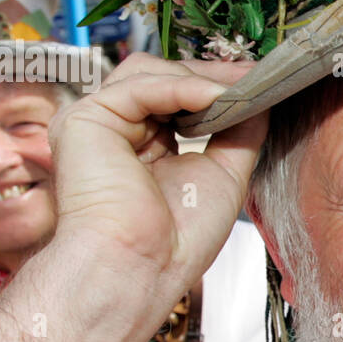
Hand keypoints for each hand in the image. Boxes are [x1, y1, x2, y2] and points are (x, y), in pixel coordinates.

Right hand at [48, 53, 268, 306]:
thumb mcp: (223, 173)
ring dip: (197, 79)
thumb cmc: (175, 240)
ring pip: (148, 72)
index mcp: (143, 143)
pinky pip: (140, 86)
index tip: (256, 81)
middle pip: (160, 77)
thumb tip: (257, 97)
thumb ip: (238, 132)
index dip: (214, 86)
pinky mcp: (85, 119)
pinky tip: (215, 98)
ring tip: (236, 92)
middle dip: (209, 76)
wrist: (140, 269)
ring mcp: (97, 122)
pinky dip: (182, 87)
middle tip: (251, 78)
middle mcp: (116, 129)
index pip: (176, 96)